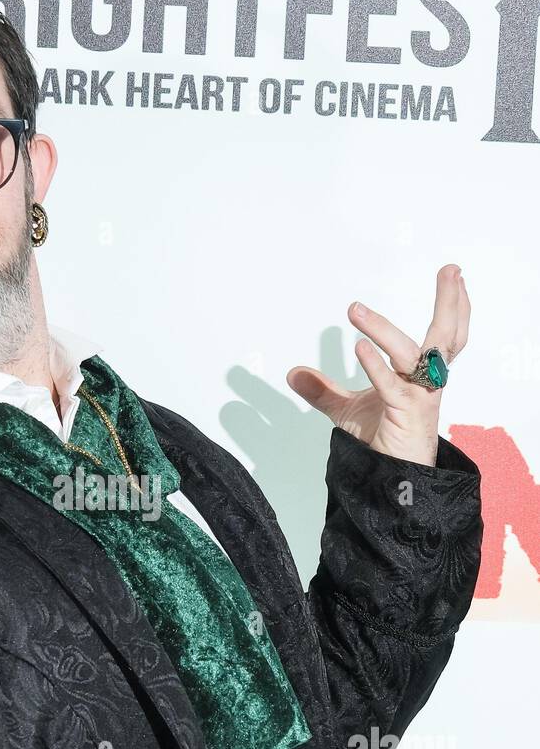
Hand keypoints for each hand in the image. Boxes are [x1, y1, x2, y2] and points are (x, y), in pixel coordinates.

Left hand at [286, 264, 470, 465]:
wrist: (388, 479)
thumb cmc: (380, 442)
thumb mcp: (346, 410)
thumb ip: (323, 390)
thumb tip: (294, 373)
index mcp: (423, 376)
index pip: (446, 336)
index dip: (454, 308)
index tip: (455, 277)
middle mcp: (428, 383)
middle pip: (448, 337)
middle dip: (450, 303)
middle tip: (450, 269)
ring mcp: (420, 399)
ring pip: (413, 355)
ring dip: (383, 330)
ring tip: (354, 310)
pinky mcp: (407, 416)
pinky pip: (393, 387)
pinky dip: (376, 367)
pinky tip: (359, 347)